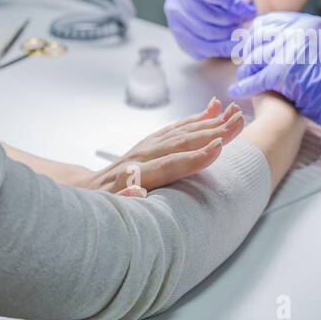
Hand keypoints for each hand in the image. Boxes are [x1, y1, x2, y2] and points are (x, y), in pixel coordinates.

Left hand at [89, 98, 244, 194]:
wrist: (82, 190)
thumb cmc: (96, 205)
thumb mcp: (103, 209)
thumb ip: (121, 201)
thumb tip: (136, 191)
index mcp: (133, 174)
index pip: (170, 164)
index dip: (195, 157)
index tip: (219, 147)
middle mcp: (142, 155)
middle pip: (182, 142)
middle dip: (213, 131)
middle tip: (239, 121)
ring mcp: (146, 146)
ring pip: (183, 131)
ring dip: (210, 121)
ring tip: (234, 112)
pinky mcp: (149, 143)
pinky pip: (176, 128)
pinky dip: (196, 118)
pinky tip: (212, 110)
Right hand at [164, 0, 255, 58]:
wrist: (207, 0)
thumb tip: (245, 0)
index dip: (236, 2)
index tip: (248, 8)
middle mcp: (174, 5)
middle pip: (215, 17)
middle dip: (236, 19)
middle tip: (245, 18)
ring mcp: (176, 27)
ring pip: (213, 36)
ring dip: (233, 34)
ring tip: (240, 26)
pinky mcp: (183, 44)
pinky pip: (209, 51)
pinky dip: (226, 47)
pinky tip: (233, 39)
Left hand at [227, 13, 320, 162]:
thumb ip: (302, 40)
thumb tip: (274, 38)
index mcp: (309, 23)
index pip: (269, 22)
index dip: (255, 36)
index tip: (248, 46)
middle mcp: (300, 31)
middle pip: (258, 37)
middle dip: (247, 52)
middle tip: (241, 63)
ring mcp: (292, 50)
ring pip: (255, 58)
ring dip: (245, 70)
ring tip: (241, 79)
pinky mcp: (285, 72)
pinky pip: (255, 78)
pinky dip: (244, 86)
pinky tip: (237, 92)